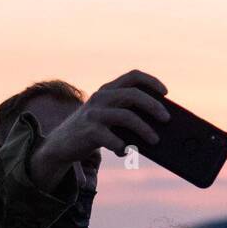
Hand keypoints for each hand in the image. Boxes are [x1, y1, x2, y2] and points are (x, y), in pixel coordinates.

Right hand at [29, 70, 170, 191]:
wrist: (60, 145)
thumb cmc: (92, 132)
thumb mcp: (108, 119)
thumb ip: (126, 117)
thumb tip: (157, 130)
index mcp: (108, 90)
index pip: (133, 76)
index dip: (151, 81)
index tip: (165, 93)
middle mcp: (101, 98)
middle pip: (133, 95)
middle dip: (153, 106)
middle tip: (166, 119)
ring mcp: (94, 114)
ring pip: (127, 116)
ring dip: (144, 130)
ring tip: (155, 141)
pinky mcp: (89, 132)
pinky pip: (113, 139)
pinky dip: (123, 147)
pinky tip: (124, 151)